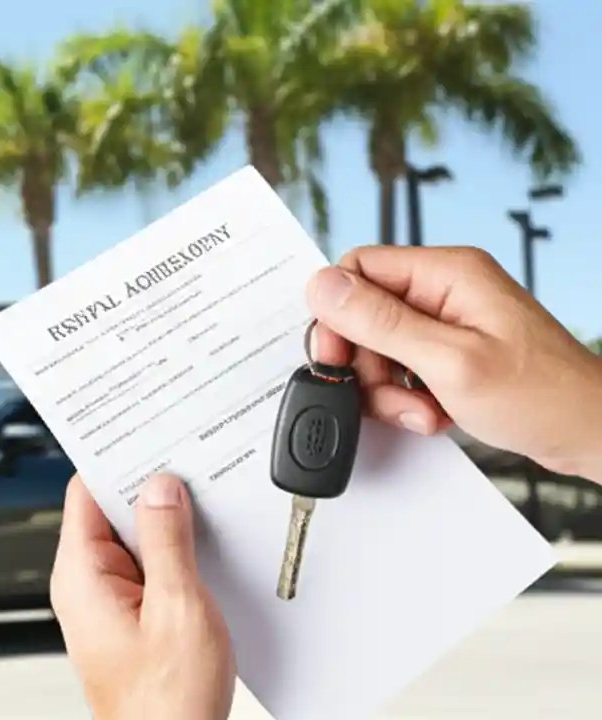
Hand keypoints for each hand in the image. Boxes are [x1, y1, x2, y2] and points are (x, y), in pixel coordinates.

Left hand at [51, 473, 234, 719]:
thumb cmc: (165, 703)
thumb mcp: (178, 608)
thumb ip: (168, 541)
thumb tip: (160, 487)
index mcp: (80, 575)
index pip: (86, 491)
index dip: (118, 459)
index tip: (150, 437)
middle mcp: (84, 586)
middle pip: (110, 512)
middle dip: (150, 490)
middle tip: (190, 467)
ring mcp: (105, 603)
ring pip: (132, 542)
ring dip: (166, 526)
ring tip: (204, 509)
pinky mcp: (128, 619)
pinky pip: (145, 570)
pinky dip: (171, 557)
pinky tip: (202, 552)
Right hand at [307, 245, 601, 481]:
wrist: (589, 434)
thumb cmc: (541, 397)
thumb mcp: (448, 361)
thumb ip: (381, 323)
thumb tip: (322, 285)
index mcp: (448, 272)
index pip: (358, 268)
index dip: (337, 315)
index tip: (338, 358)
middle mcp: (445, 289)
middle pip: (363, 314)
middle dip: (367, 364)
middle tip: (388, 395)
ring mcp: (447, 322)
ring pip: (378, 348)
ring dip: (387, 389)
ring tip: (422, 412)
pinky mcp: (450, 352)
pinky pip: (400, 369)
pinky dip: (406, 399)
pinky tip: (433, 414)